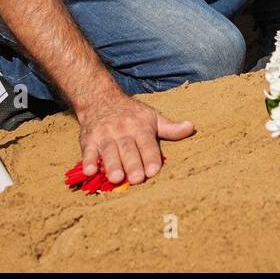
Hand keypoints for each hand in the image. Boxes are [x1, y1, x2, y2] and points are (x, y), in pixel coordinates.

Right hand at [77, 87, 194, 185]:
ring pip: (109, 151)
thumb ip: (170, 128)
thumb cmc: (131, 114)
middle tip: (137, 179)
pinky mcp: (89, 140)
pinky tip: (89, 171)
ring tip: (116, 178)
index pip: (147, 144)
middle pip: (128, 149)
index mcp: (140, 127)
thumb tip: (192, 128)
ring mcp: (105, 135)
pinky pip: (88, 151)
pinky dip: (88, 161)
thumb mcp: (152, 118)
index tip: (154, 170)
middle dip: (133, 164)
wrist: (100, 99)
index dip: (151, 157)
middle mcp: (123, 131)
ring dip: (111, 165)